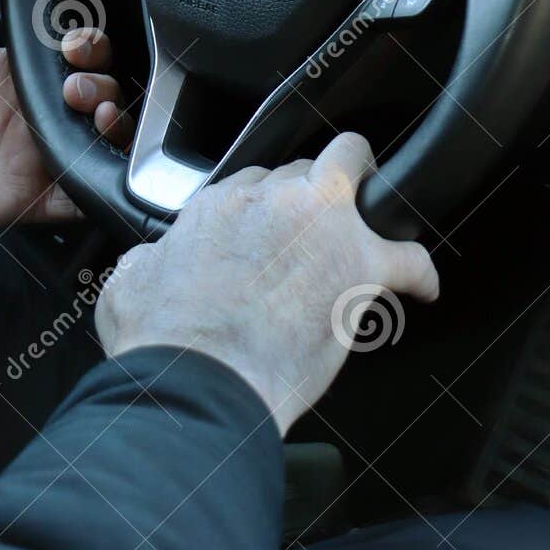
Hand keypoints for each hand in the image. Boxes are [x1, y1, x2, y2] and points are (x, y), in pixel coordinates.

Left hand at [0, 0, 127, 236]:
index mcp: (13, 73)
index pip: (74, 56)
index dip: (89, 46)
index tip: (73, 44)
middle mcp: (29, 113)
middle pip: (98, 96)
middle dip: (106, 83)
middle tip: (76, 84)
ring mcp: (32, 156)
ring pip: (100, 143)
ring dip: (114, 127)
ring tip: (96, 115)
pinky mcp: (28, 197)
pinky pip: (80, 197)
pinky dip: (101, 187)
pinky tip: (102, 166)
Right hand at [95, 132, 438, 435]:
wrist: (197, 382)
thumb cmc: (163, 344)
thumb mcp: (127, 286)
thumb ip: (146, 261)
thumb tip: (150, 262)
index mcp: (218, 207)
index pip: (254, 182)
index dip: (267, 207)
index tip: (273, 229)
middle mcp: (271, 201)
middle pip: (305, 168)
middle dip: (314, 190)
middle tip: (322, 224)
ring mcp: (320, 226)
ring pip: (354, 171)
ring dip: (364, 198)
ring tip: (375, 223)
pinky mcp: (360, 266)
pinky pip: (409, 255)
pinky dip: (419, 270)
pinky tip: (422, 285)